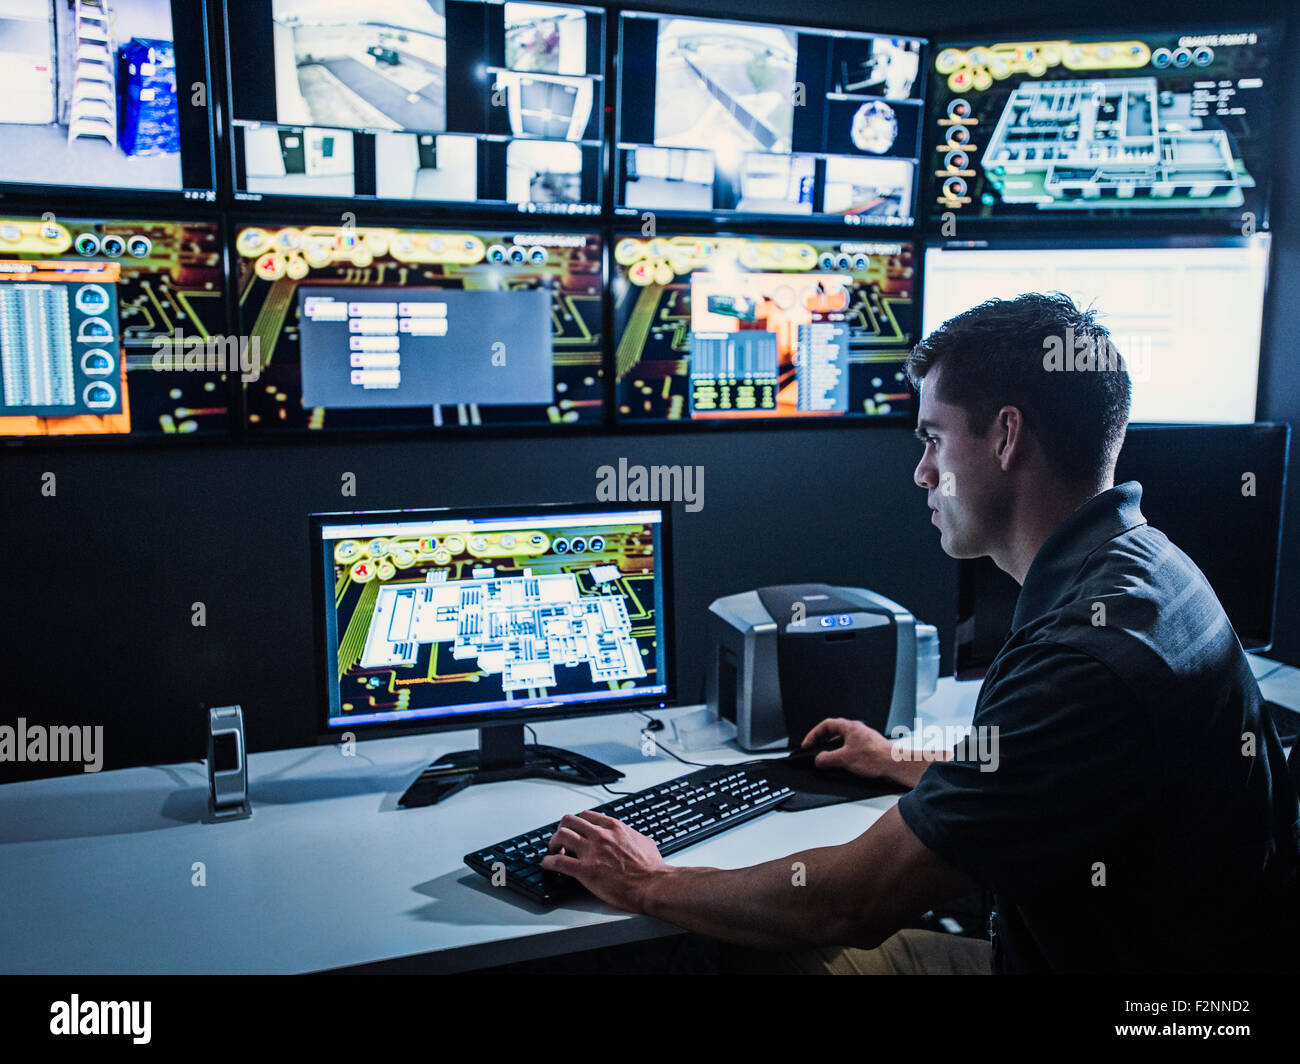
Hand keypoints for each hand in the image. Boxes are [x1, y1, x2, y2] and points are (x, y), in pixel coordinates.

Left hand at [540, 810, 668, 912]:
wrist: (653, 885)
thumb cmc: (652, 868)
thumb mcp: (645, 842)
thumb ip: (634, 836)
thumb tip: (636, 838)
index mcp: (614, 827)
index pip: (586, 815)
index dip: (577, 823)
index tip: (575, 830)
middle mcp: (600, 835)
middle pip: (569, 821)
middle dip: (561, 829)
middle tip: (560, 839)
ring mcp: (591, 852)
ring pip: (561, 836)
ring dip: (553, 843)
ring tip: (553, 851)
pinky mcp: (585, 870)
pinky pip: (558, 862)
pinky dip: (548, 862)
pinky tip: (547, 865)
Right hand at [802, 717, 896, 779]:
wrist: (894, 764)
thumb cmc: (876, 757)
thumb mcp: (844, 759)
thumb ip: (827, 758)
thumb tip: (819, 759)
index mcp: (850, 727)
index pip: (826, 725)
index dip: (813, 735)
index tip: (808, 744)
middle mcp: (857, 730)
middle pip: (833, 732)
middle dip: (822, 742)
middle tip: (815, 751)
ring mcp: (863, 739)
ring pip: (842, 742)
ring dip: (833, 750)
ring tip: (828, 760)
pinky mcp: (868, 749)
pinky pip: (850, 749)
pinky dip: (843, 756)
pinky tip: (842, 766)